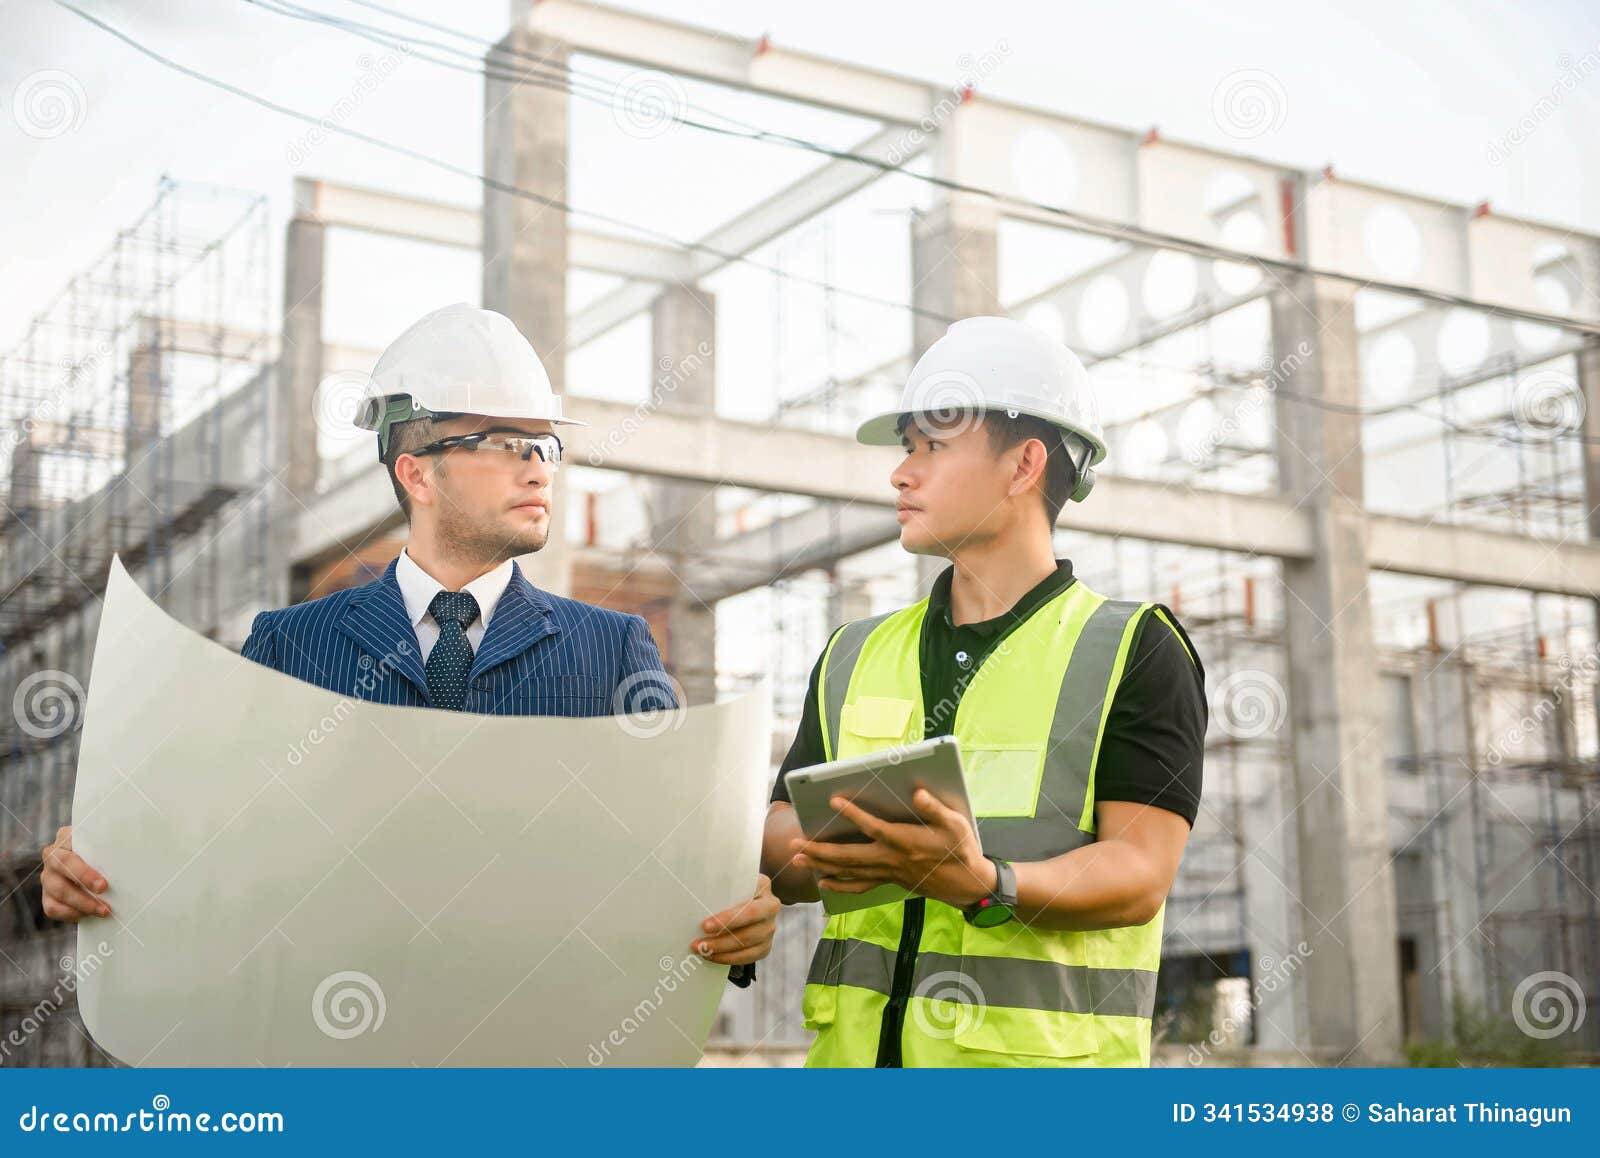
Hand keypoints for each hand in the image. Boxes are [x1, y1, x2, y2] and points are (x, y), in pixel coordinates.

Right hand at [40, 826, 111, 921]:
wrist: (96, 868)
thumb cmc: (108, 852)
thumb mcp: (111, 843)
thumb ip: (116, 844)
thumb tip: (137, 852)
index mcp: (67, 837)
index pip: (70, 842)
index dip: (85, 863)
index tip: (103, 882)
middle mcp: (53, 855)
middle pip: (63, 866)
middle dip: (85, 880)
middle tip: (105, 890)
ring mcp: (48, 876)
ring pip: (58, 890)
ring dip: (83, 903)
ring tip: (104, 910)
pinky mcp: (47, 896)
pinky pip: (53, 908)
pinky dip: (72, 913)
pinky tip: (89, 915)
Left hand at [692, 873, 778, 965]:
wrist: (745, 903)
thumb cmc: (729, 891)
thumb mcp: (727, 882)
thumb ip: (716, 883)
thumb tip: (688, 889)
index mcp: (761, 885)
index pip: (746, 900)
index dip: (728, 917)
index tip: (705, 926)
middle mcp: (770, 906)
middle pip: (747, 925)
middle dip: (722, 936)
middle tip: (698, 943)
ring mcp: (770, 927)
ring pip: (747, 942)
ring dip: (721, 949)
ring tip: (701, 950)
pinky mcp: (765, 945)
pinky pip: (748, 956)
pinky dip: (728, 958)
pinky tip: (712, 957)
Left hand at [790, 788, 995, 908]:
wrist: (967, 883)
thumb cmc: (960, 849)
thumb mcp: (956, 824)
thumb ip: (935, 808)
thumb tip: (917, 792)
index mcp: (905, 841)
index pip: (873, 826)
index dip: (853, 813)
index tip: (833, 799)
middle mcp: (891, 859)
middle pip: (848, 855)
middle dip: (819, 850)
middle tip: (795, 844)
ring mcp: (887, 872)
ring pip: (848, 871)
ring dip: (821, 865)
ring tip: (798, 858)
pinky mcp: (888, 880)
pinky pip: (859, 886)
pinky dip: (839, 885)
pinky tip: (823, 882)